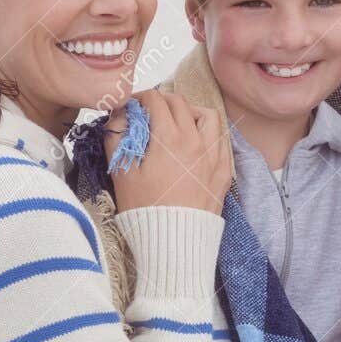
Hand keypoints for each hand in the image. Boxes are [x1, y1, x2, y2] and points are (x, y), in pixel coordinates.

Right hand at [108, 91, 230, 215]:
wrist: (175, 243)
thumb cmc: (145, 210)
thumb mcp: (122, 174)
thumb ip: (117, 139)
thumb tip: (118, 118)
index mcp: (169, 139)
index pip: (156, 101)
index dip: (141, 98)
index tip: (133, 106)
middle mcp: (195, 141)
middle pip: (181, 104)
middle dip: (162, 101)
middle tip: (150, 112)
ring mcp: (214, 156)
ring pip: (209, 116)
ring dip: (191, 112)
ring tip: (178, 123)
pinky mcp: (223, 172)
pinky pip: (222, 140)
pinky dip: (209, 133)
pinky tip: (197, 142)